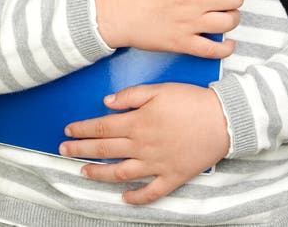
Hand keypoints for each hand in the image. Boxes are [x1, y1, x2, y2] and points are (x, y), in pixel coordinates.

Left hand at [59, 82, 230, 204]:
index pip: (103, 127)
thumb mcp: (160, 89)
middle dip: (82, 151)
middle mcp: (143, 146)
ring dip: (99, 174)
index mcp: (139, 122)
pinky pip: (151, 193)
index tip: (68, 131)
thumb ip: (131, 95)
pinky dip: (136, 198)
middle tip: (63, 151)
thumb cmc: (192, 100)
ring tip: (83, 173)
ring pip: (121, 173)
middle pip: (106, 150)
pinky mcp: (172, 177)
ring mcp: (157, 164)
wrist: (223, 119)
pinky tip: (124, 198)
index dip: (83, 130)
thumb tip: (107, 103)